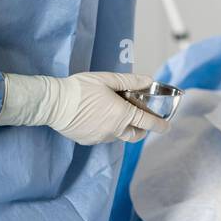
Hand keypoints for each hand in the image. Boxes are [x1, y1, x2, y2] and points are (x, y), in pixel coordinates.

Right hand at [0, 71, 170, 144]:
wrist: (54, 104)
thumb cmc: (81, 89)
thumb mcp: (107, 79)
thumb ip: (130, 81)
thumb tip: (148, 81)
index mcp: (122, 115)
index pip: (147, 123)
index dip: (159, 125)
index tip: (166, 127)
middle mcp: (113, 130)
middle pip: (135, 135)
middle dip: (142, 130)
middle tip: (142, 121)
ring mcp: (100, 138)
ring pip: (119, 136)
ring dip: (123, 128)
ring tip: (116, 113)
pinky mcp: (88, 141)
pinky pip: (104, 137)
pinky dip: (108, 129)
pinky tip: (99, 117)